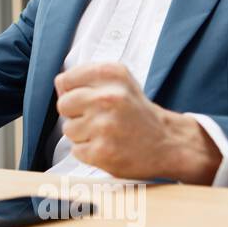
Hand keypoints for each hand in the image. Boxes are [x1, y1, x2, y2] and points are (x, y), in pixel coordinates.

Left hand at [54, 62, 220, 183]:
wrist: (168, 143)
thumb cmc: (137, 113)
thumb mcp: (120, 82)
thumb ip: (88, 78)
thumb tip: (59, 86)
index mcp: (112, 74)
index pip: (64, 80)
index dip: (72, 92)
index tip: (87, 99)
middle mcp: (108, 97)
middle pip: (63, 105)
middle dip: (76, 114)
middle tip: (98, 119)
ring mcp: (105, 126)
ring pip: (68, 129)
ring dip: (83, 135)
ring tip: (107, 133)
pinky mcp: (102, 151)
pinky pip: (76, 150)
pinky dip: (89, 152)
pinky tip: (109, 146)